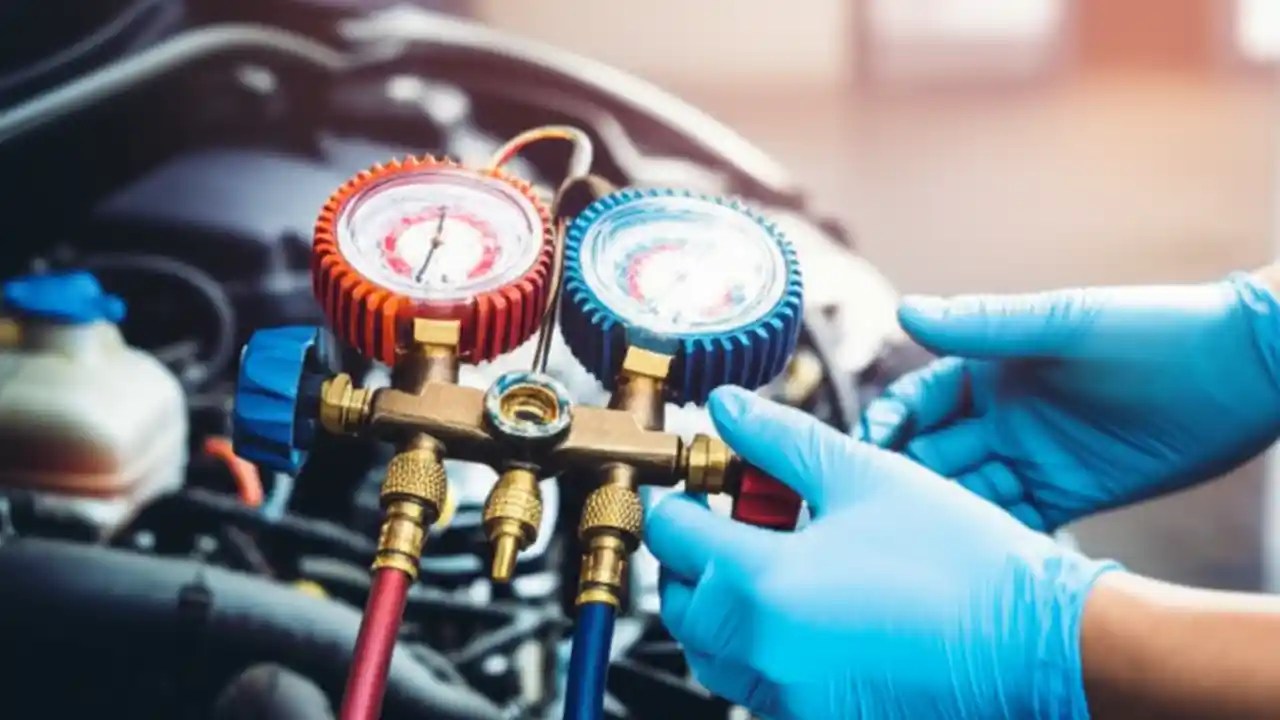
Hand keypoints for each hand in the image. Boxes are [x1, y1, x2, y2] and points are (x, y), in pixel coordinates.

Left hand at [646, 387, 1116, 719]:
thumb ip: (779, 440)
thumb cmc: (961, 559)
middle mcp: (762, 654)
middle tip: (737, 523)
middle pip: (683, 602)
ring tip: (784, 565)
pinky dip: (768, 648)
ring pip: (718, 650)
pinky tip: (817, 614)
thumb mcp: (863, 477)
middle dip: (696, 558)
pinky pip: (764, 685)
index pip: (671, 536)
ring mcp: (790, 699)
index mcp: (759, 584)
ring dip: (729, 606)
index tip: (695, 488)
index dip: (676, 501)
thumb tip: (727, 406)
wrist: (1040, 643)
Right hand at [862, 274, 1279, 530]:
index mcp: (992, 368)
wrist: (1239, 374)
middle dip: (905, 476)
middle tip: (882, 507)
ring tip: (920, 538)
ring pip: (965, 490)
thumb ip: (984, 326)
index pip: (921, 399)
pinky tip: (968, 553)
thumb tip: (905, 312)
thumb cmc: (1154, 332)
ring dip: (942, 511)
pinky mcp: (1064, 493)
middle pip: (933, 451)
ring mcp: (1030, 456)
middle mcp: (1002, 415)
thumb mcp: (1063, 326)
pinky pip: (1012, 518)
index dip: (891, 421)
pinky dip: (988, 534)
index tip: (867, 445)